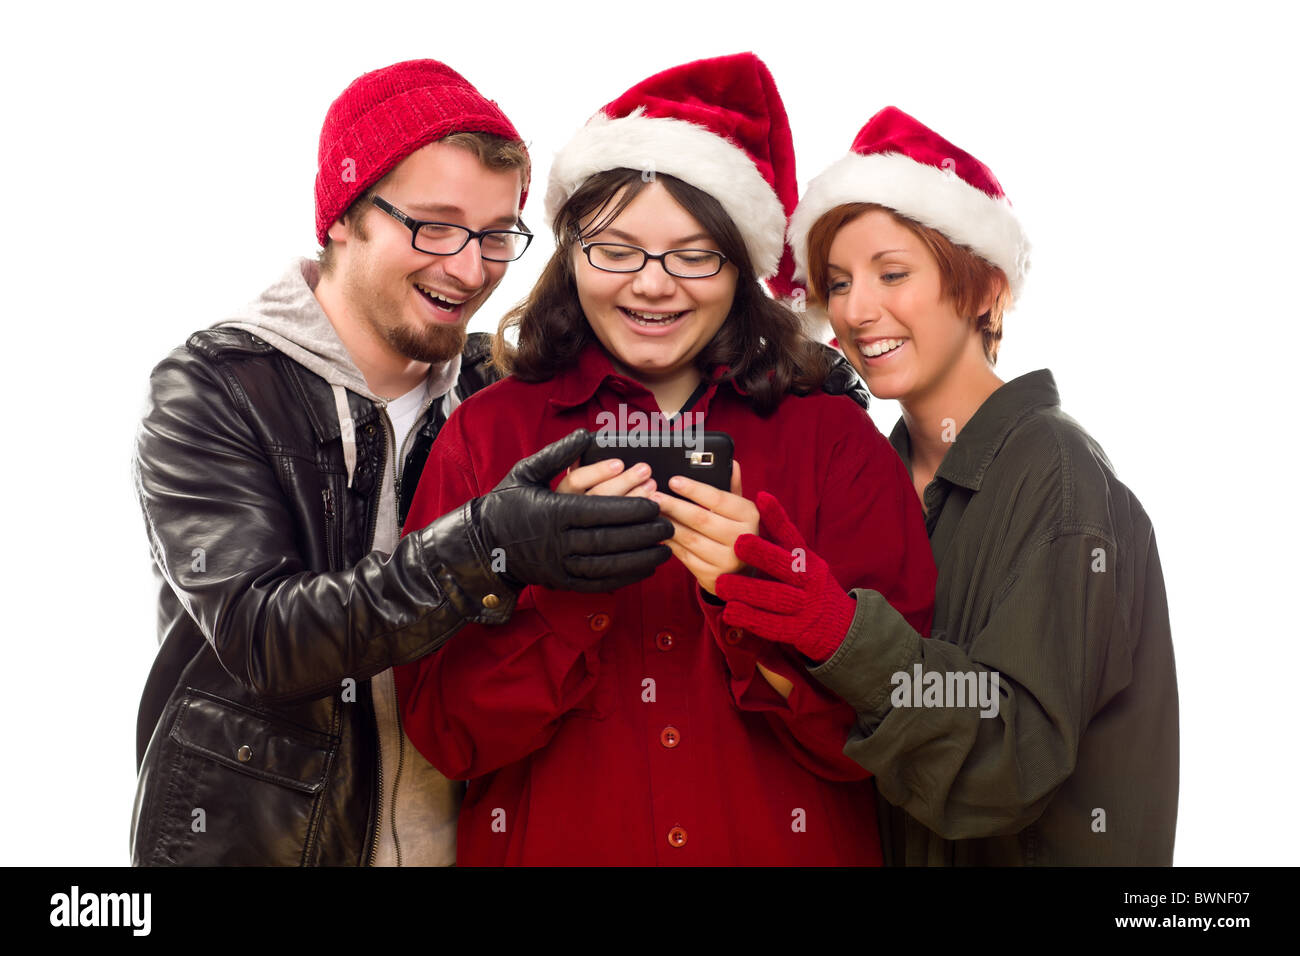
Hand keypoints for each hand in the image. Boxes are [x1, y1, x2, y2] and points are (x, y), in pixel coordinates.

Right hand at [474, 429, 672, 592]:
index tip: (655, 504)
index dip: (630, 509)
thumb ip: (558, 454)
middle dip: (643, 533)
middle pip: (608, 539)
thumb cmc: (506, 504)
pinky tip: (645, 568)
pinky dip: (625, 577)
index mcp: (552, 510)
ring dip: (640, 558)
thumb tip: (587, 435)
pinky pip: (599, 582)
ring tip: (665, 549)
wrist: (483, 545)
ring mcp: (559, 565)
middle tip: (669, 525)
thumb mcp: (525, 472)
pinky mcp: (561, 581)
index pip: (599, 510)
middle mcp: (557, 541)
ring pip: (607, 564)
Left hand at [651, 461, 758, 595]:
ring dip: (668, 524)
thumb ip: (732, 486)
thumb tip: (730, 463)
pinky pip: (684, 556)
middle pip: (701, 519)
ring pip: (690, 538)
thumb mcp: (739, 509)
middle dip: (674, 506)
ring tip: (652, 512)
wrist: (742, 572)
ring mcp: (727, 560)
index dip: (694, 489)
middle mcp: (742, 539)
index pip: (719, 498)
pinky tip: (658, 532)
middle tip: (653, 496)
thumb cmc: (736, 531)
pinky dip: (669, 542)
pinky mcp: (712, 576)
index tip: (673, 481)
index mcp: (750, 516)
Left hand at [715, 491, 855, 661]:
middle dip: (762, 554)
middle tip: (737, 543)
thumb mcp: (804, 562)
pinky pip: (771, 625)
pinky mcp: (796, 630)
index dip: (777, 517)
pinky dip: (750, 618)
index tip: (761, 498)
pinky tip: (731, 611)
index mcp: (808, 560)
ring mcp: (804, 607)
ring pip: (775, 597)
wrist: (840, 627)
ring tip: (721, 583)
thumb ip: (781, 539)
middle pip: (786, 566)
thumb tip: (759, 498)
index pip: (792, 535)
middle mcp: (809, 581)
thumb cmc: (809, 586)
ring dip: (747, 589)